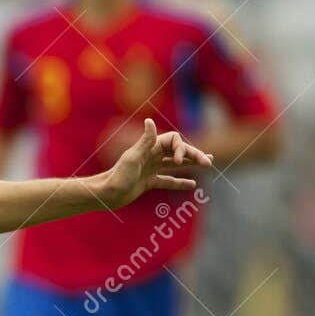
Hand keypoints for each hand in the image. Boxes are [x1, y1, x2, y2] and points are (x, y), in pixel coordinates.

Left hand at [97, 119, 211, 209]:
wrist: (106, 195)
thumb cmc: (118, 177)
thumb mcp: (133, 158)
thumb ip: (144, 141)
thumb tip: (149, 120)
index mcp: (150, 148)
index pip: (173, 141)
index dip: (181, 148)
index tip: (179, 162)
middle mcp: (151, 156)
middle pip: (177, 151)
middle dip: (194, 155)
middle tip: (209, 162)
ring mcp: (150, 169)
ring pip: (175, 164)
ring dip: (191, 163)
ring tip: (207, 164)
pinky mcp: (147, 182)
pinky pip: (167, 180)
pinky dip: (179, 182)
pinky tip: (192, 184)